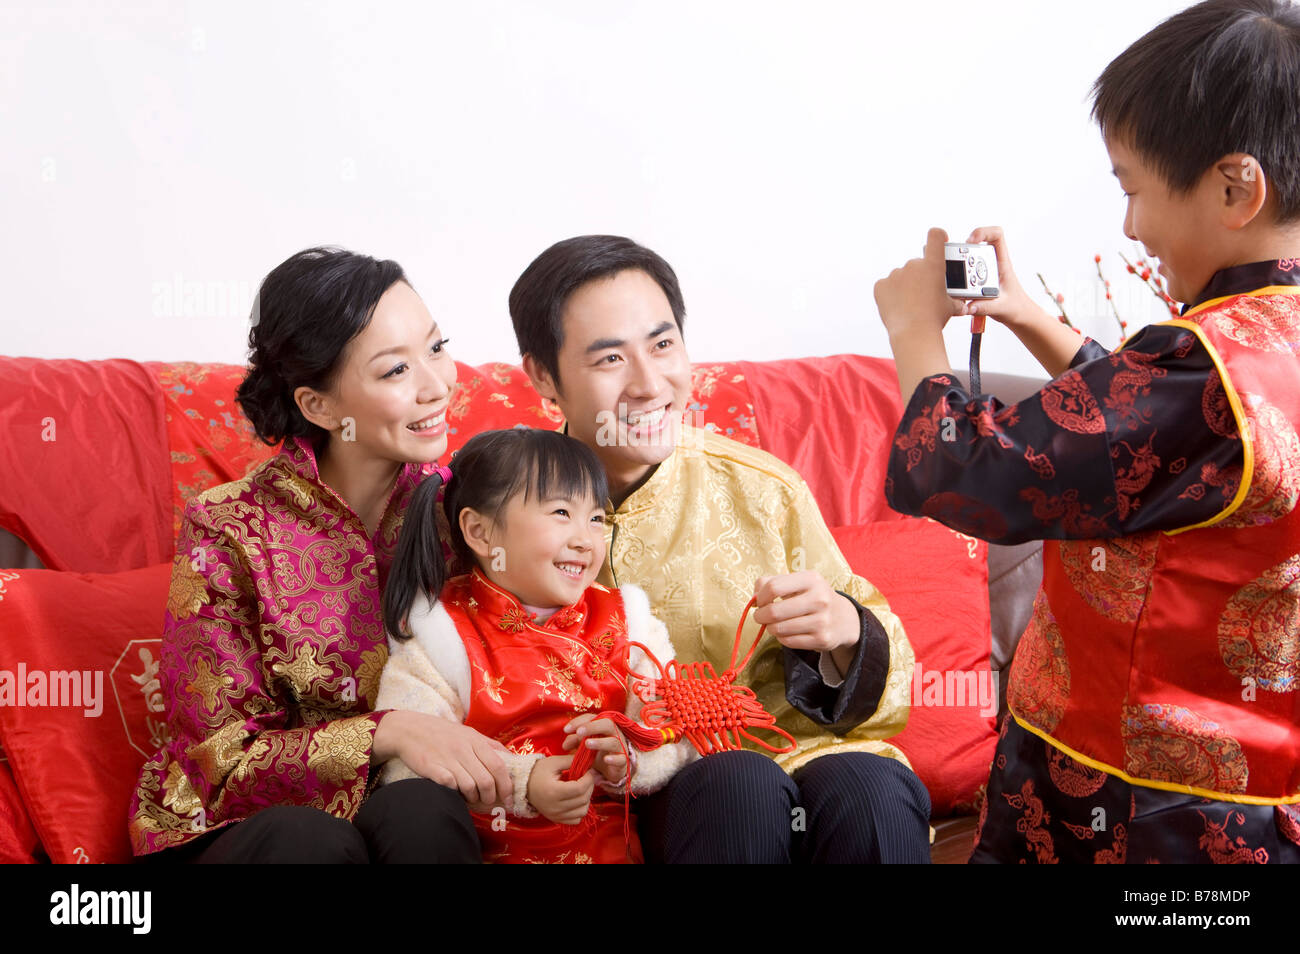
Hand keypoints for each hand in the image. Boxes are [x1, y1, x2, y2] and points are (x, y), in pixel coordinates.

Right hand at [376, 710, 513, 811]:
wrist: (408, 729)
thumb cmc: (442, 733)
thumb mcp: (468, 733)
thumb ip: (489, 745)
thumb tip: (510, 758)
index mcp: (475, 740)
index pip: (499, 765)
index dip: (507, 785)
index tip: (509, 798)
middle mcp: (463, 749)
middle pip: (486, 780)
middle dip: (490, 797)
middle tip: (488, 802)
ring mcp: (447, 758)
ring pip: (469, 786)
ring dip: (473, 798)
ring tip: (471, 799)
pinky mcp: (432, 768)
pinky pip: (450, 786)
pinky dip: (456, 794)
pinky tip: (455, 794)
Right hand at [526, 755, 595, 824]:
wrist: (523, 786)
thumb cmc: (538, 772)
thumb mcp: (553, 762)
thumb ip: (571, 761)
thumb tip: (588, 763)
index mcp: (554, 791)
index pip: (580, 788)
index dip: (589, 779)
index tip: (588, 771)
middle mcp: (555, 807)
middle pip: (583, 799)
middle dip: (589, 787)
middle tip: (587, 778)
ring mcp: (555, 816)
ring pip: (582, 811)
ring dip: (586, 799)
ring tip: (581, 789)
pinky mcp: (556, 820)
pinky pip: (576, 820)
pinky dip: (580, 810)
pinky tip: (576, 800)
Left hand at [563, 714, 630, 785]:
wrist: (612, 770)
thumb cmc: (597, 754)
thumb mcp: (584, 747)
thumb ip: (575, 742)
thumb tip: (565, 745)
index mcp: (603, 727)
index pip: (592, 718)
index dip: (579, 721)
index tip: (566, 730)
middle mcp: (614, 734)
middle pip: (607, 724)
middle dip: (592, 726)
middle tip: (578, 732)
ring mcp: (620, 747)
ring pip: (613, 741)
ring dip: (600, 742)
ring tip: (587, 744)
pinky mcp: (623, 761)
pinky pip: (621, 758)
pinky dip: (614, 759)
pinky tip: (606, 759)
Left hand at [752, 572, 858, 655]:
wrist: (843, 617)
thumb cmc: (811, 596)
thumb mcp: (797, 582)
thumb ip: (770, 583)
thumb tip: (753, 599)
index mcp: (811, 579)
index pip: (773, 587)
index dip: (760, 597)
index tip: (760, 601)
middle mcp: (819, 599)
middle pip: (774, 611)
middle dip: (760, 616)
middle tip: (761, 616)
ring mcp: (822, 621)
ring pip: (779, 629)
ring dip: (770, 628)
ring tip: (774, 624)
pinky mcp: (822, 639)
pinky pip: (788, 641)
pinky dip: (781, 637)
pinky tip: (786, 632)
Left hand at [874, 228, 964, 339]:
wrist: (913, 333)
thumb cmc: (934, 319)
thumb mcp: (951, 307)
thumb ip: (956, 301)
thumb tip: (963, 305)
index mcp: (933, 265)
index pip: (936, 236)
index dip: (938, 236)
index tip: (939, 239)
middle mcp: (913, 265)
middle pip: (918, 264)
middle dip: (921, 276)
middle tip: (923, 294)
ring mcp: (895, 274)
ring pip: (901, 276)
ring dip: (905, 286)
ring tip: (910, 304)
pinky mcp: (881, 285)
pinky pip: (886, 286)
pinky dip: (890, 294)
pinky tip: (897, 306)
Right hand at [958, 226, 1048, 329]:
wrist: (1018, 315)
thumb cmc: (1016, 307)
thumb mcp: (1002, 308)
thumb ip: (986, 307)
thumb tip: (969, 306)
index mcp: (1002, 263)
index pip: (996, 235)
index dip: (982, 232)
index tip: (970, 241)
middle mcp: (990, 264)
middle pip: (974, 246)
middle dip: (961, 250)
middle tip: (953, 258)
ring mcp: (982, 272)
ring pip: (965, 259)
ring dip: (956, 263)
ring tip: (948, 271)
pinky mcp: (975, 281)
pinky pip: (962, 274)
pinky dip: (954, 277)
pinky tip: (949, 286)